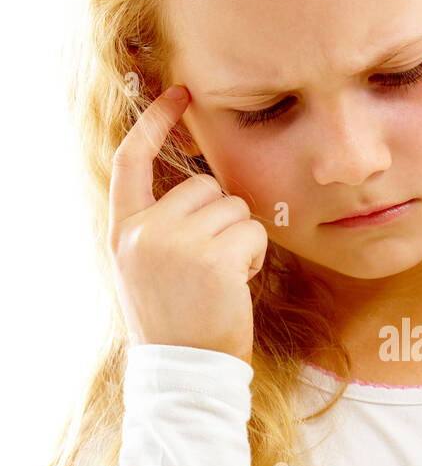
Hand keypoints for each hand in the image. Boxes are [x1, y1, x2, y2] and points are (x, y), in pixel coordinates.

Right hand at [108, 85, 268, 365]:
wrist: (185, 372)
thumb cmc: (178, 323)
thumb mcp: (148, 269)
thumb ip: (161, 226)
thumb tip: (203, 188)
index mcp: (123, 231)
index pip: (132, 161)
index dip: (155, 122)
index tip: (179, 94)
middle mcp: (144, 231)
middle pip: (204, 187)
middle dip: (221, 219)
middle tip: (213, 266)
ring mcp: (175, 243)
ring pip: (234, 207)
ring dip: (240, 240)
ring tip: (222, 279)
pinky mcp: (212, 258)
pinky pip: (252, 230)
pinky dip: (254, 255)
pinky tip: (237, 285)